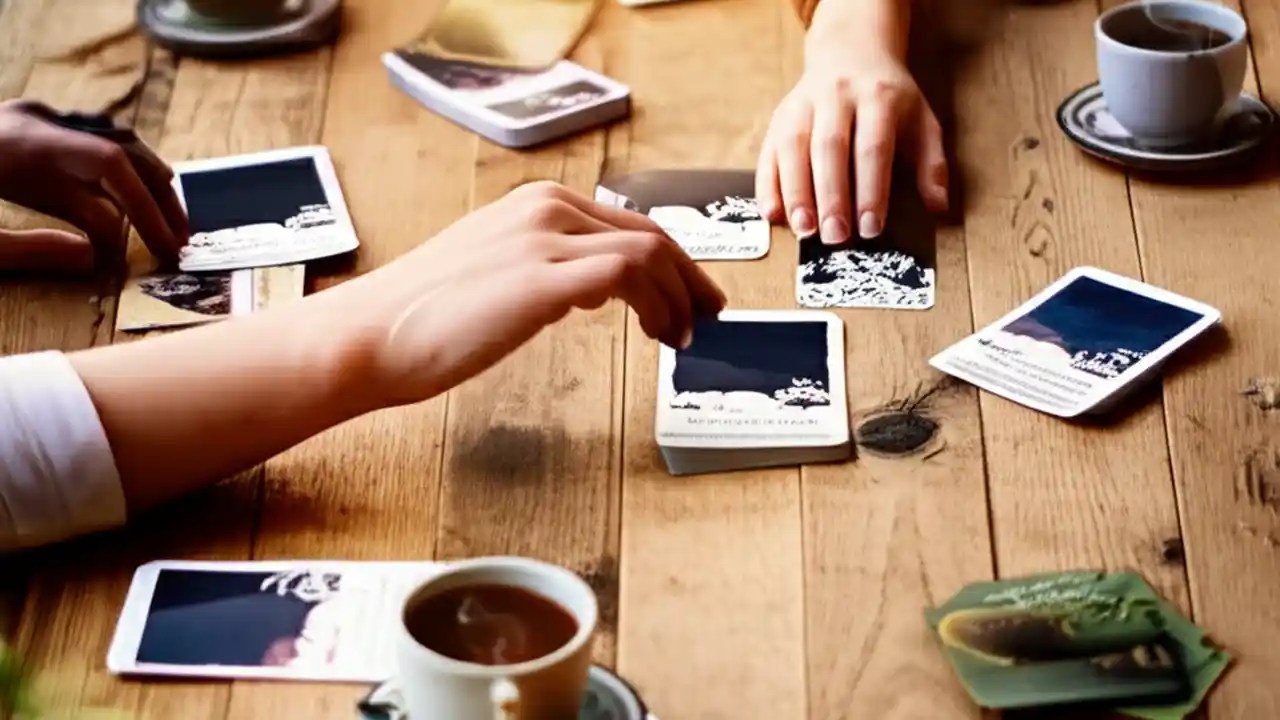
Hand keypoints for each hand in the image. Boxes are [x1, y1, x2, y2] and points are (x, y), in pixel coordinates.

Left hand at [0, 100, 187, 272]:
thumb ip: (33, 249)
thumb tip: (96, 259)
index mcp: (19, 142)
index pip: (108, 163)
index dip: (146, 207)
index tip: (166, 248)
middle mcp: (32, 121)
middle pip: (120, 148)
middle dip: (157, 197)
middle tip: (180, 241)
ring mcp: (30, 120)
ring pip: (110, 141)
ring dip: (144, 183)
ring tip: (165, 224)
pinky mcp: (26, 129)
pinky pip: (87, 143)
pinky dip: (115, 175)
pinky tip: (124, 205)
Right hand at [353, 181, 726, 406]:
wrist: (372, 335)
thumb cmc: (424, 317)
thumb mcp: (496, 273)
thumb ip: (543, 267)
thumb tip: (585, 287)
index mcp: (536, 204)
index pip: (627, 225)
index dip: (672, 262)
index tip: (690, 295)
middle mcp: (546, 209)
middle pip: (650, 234)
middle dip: (691, 277)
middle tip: (710, 313)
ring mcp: (545, 239)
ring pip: (649, 252)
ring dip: (679, 296)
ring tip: (683, 336)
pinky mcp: (542, 277)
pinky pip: (629, 275)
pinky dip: (659, 304)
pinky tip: (659, 334)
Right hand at [755, 44, 946, 243]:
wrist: (851, 52)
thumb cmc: (890, 100)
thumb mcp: (922, 121)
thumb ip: (932, 164)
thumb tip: (939, 207)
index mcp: (878, 98)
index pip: (873, 147)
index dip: (871, 189)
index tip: (871, 228)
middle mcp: (836, 97)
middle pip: (830, 148)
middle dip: (831, 196)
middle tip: (835, 237)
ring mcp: (802, 106)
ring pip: (794, 149)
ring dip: (796, 193)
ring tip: (804, 230)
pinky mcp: (779, 118)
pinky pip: (769, 152)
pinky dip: (768, 185)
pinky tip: (773, 214)